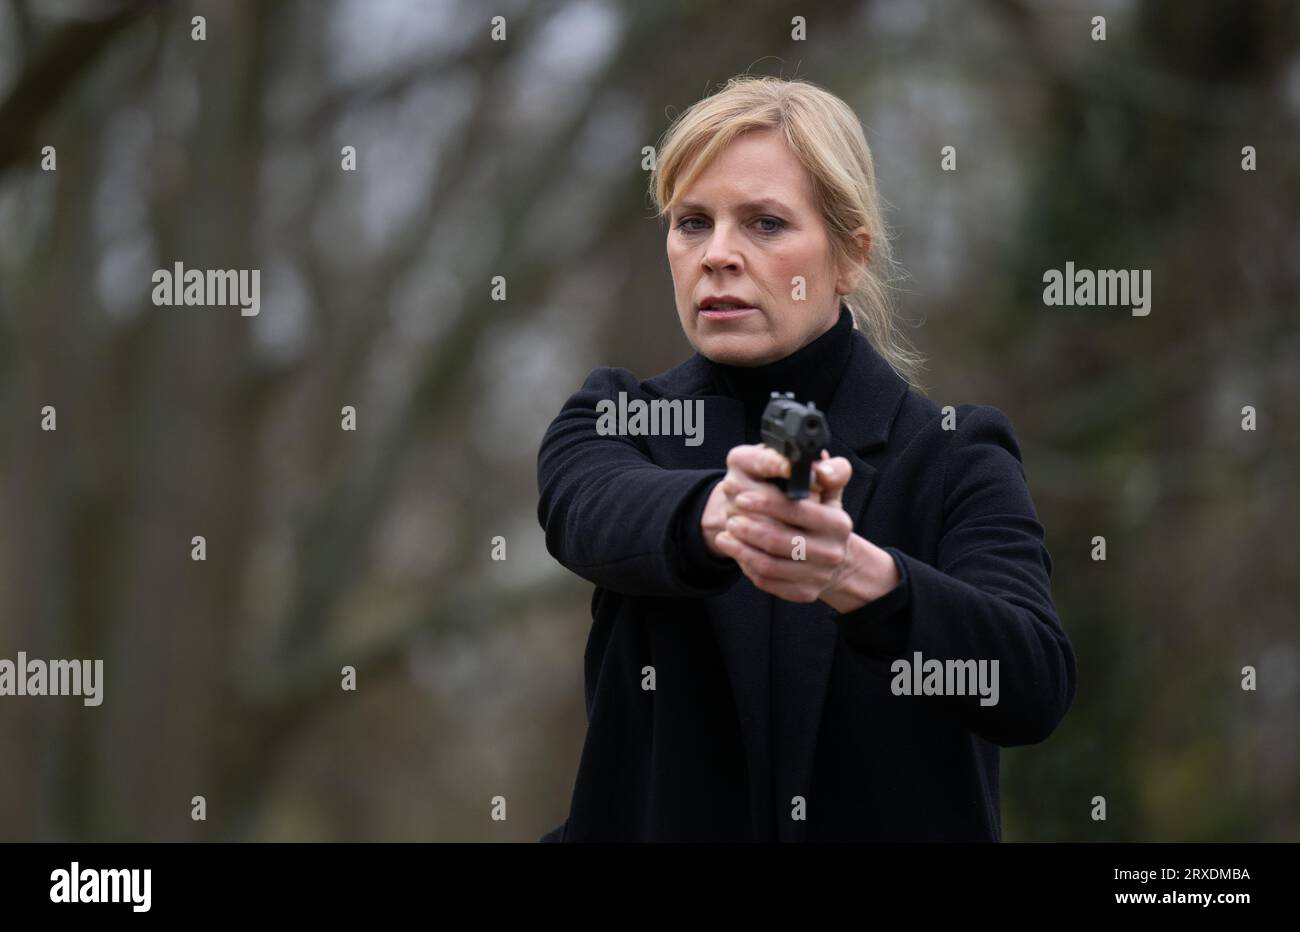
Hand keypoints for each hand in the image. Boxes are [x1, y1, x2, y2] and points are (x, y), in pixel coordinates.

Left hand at [708, 448, 899, 608]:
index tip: (742, 498)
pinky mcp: (805, 593)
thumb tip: (819, 462)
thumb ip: (828, 472)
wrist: (837, 559)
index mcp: (838, 523)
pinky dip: (747, 567)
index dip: (767, 504)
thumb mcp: (830, 491)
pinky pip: (768, 582)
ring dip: (742, 550)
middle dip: (749, 529)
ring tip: (726, 535)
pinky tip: (736, 551)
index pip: (798, 511)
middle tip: (730, 518)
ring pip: (770, 565)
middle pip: (780, 542)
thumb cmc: (824, 517)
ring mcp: (819, 576)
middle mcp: (831, 552)